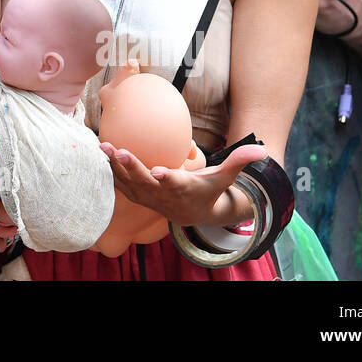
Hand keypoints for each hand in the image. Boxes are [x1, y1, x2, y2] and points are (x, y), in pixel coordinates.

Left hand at [99, 140, 266, 227]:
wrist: (192, 214)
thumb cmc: (208, 190)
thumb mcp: (224, 178)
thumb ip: (239, 163)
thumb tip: (261, 149)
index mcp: (183, 188)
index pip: (175, 184)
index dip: (167, 179)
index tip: (158, 171)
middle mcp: (163, 194)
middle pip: (145, 181)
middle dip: (132, 168)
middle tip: (119, 151)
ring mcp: (148, 196)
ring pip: (128, 182)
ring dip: (115, 166)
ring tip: (103, 146)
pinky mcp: (137, 195)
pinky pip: (121, 182)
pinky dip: (111, 169)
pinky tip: (99, 151)